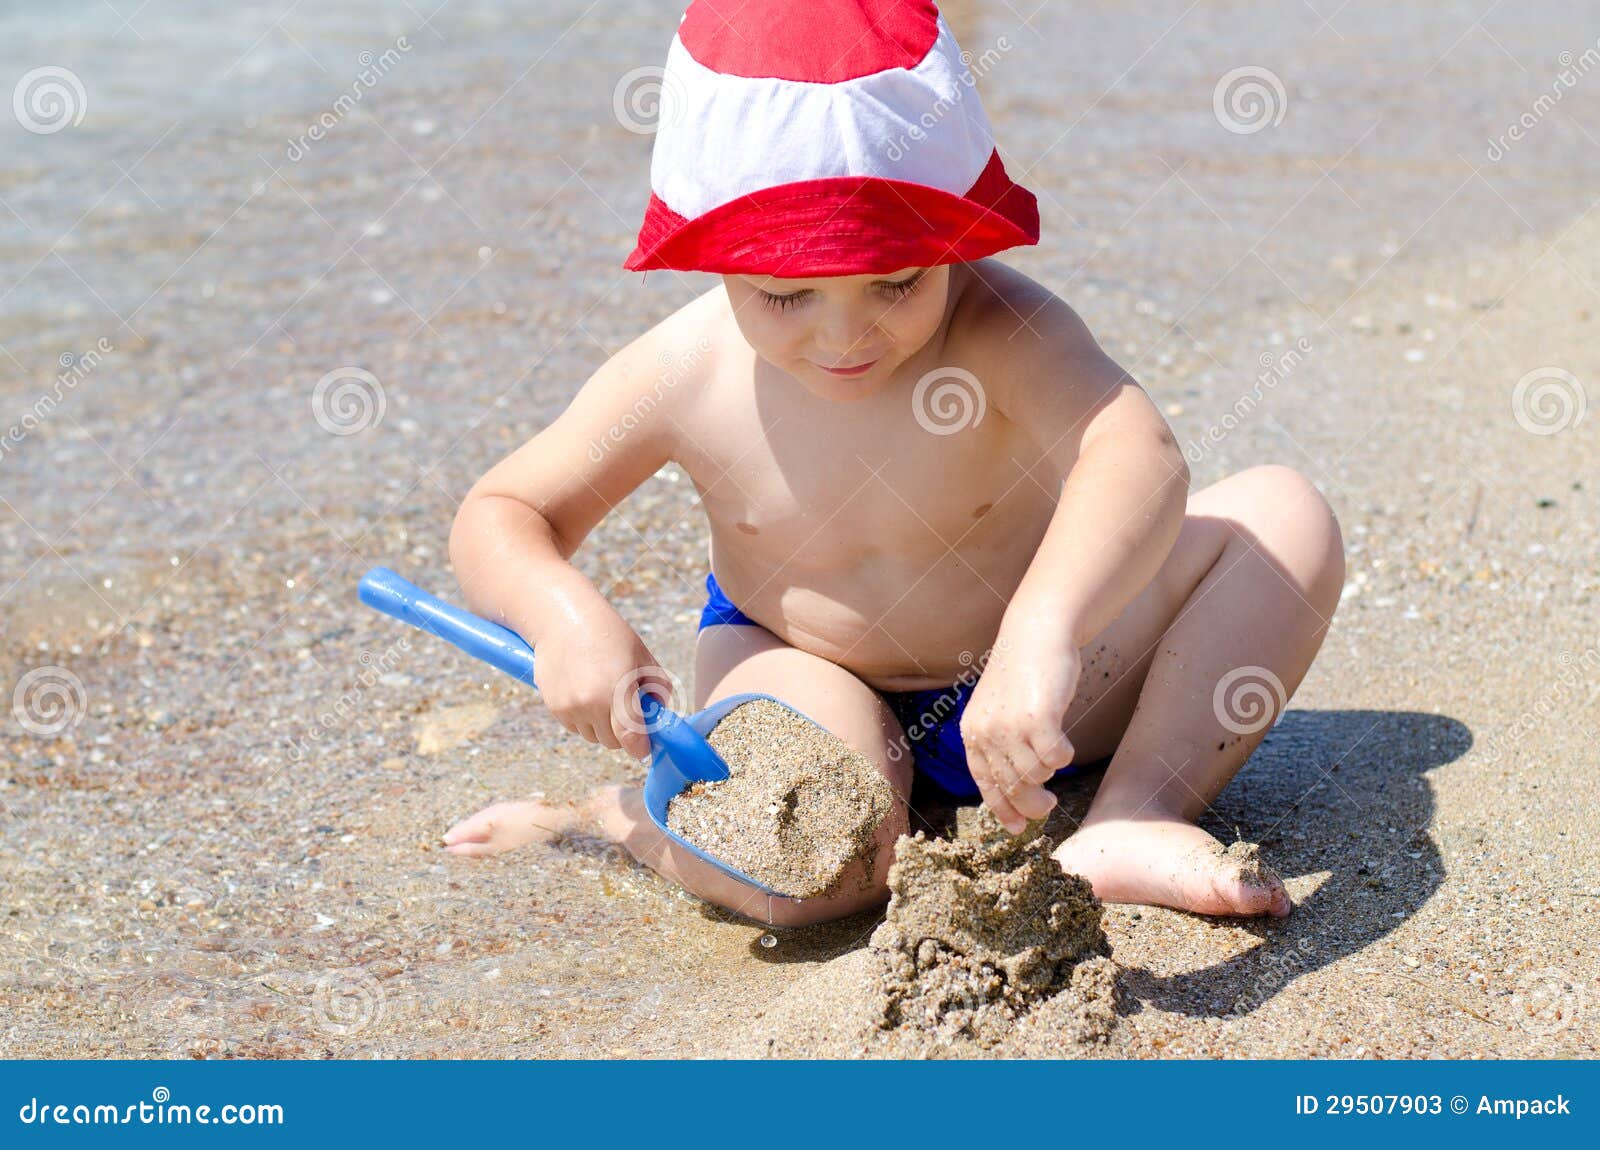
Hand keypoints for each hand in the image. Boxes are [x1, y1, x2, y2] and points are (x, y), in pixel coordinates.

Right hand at [529, 604, 673, 759]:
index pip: (631, 738)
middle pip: (612, 742)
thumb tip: (658, 715)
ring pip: (592, 736)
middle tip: (625, 710)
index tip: (645, 749)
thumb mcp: (643, 656)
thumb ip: (658, 688)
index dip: (641, 749)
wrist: (563, 619)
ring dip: (601, 726)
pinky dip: (583, 718)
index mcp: (617, 690)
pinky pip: (574, 727)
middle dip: (622, 733)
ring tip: (602, 696)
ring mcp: (569, 707)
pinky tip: (584, 692)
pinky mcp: (554, 707)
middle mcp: (590, 703)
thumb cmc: (610, 635)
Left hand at [958, 636, 1080, 832]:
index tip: (1017, 828)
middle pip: (1012, 788)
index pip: (985, 784)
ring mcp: (1010, 726)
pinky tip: (1064, 743)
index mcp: (971, 732)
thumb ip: (1001, 745)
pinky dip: (1064, 757)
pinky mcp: (1037, 718)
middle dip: (1032, 804)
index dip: (1002, 809)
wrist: (1036, 635)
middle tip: (1049, 804)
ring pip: (1035, 776)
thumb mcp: (999, 710)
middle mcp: (985, 732)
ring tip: (1053, 754)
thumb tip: (1018, 792)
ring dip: (1048, 773)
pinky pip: (1056, 759)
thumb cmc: (1022, 675)